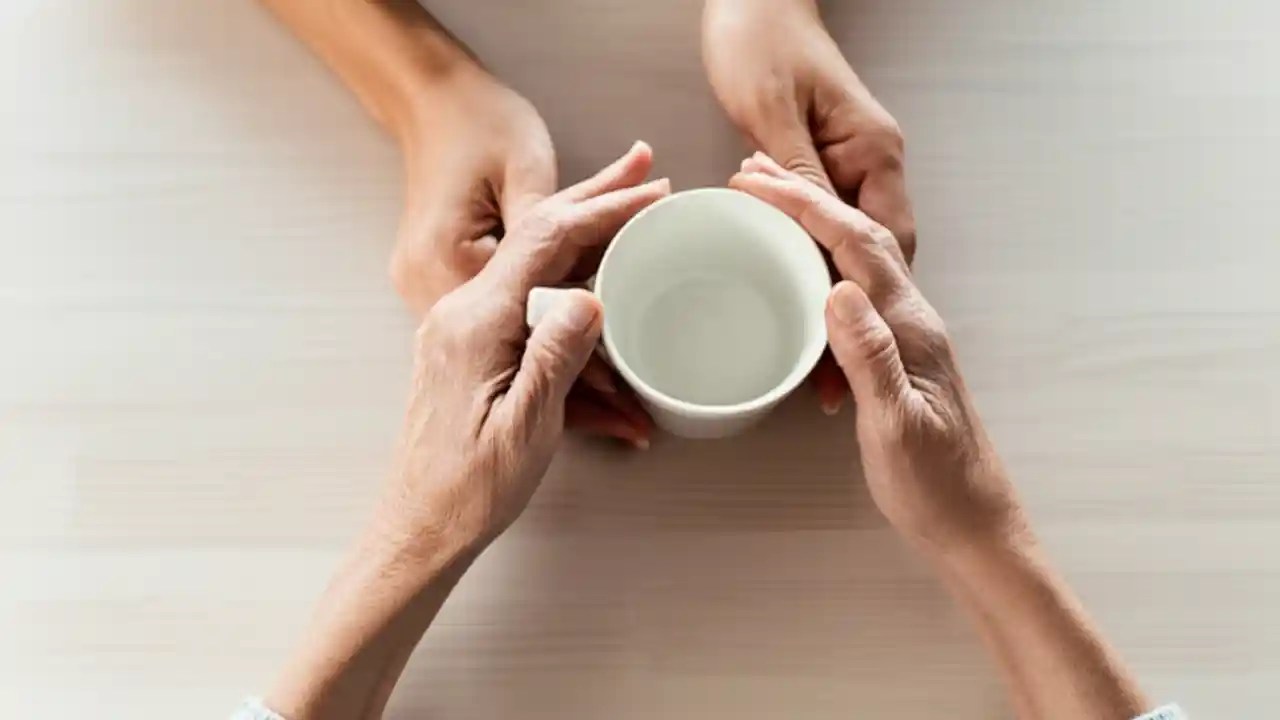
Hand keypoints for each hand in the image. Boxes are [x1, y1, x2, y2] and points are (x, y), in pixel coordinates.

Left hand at [267, 145, 667, 719]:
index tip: (653, 195)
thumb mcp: (525, 427)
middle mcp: (464, 312)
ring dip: (589, 241)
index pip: (548, 240)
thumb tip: (592, 297)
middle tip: (651, 182)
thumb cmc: (470, 489)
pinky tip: (602, 282)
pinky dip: (569, 284)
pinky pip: (527, 298)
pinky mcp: (471, 346)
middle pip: (541, 237)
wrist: (419, 526)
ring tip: (635, 218)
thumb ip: (556, 356)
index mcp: (477, 322)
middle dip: (599, 206)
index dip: (604, 209)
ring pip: (536, 264)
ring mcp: (465, 326)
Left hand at [703, 0, 915, 413]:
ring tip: (812, 362)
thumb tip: (812, 239)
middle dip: (852, 318)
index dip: (865, 305)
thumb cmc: (760, 40)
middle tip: (827, 380)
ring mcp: (850, 168)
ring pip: (850, 251)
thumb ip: (795, 176)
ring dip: (832, 299)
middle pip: (874, 259)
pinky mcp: (823, 169)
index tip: (845, 356)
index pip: (883, 245)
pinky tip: (791, 299)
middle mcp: (872, 165)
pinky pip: (824, 231)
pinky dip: (812, 266)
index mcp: (873, 154)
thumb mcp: (771, 113)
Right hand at [732, 154, 1022, 555]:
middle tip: (750, 173)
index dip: (805, 206)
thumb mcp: (895, 426)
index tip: (756, 182)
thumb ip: (869, 357)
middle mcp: (910, 317)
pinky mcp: (897, 351)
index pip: (853, 246)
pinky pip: (855, 283)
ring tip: (767, 202)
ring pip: (857, 254)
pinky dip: (821, 257)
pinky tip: (800, 265)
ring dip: (813, 220)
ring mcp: (905, 332)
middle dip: (804, 196)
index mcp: (908, 326)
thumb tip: (837, 289)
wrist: (974, 522)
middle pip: (856, 235)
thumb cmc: (934, 484)